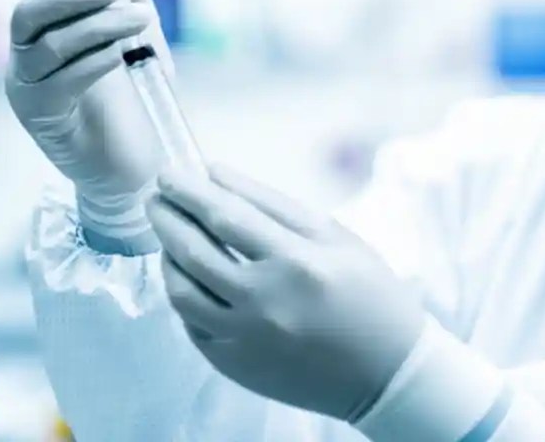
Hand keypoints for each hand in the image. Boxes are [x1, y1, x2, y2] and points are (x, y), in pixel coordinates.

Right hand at [6, 0, 170, 245]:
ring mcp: (27, 88)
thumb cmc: (134, 101)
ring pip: (45, 45)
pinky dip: (92, 62)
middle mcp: (25, 56)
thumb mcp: (140, 35)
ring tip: (139, 16)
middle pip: (29, 11)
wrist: (137, 167)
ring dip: (95, 25)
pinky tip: (122, 54)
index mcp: (43, 29)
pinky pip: (57, 84)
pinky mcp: (41, 119)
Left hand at [147, 164, 425, 422]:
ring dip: (166, 255)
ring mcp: (247, 338)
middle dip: (168, 215)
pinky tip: (185, 274)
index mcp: (300, 262)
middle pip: (195, 249)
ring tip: (167, 233)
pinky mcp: (236, 365)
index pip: (227, 216)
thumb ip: (276, 205)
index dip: (190, 191)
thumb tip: (216, 174)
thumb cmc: (370, 294)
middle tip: (157, 194)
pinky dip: (181, 293)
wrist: (387, 372)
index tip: (171, 173)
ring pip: (182, 290)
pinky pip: (190, 323)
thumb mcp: (337, 238)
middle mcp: (267, 302)